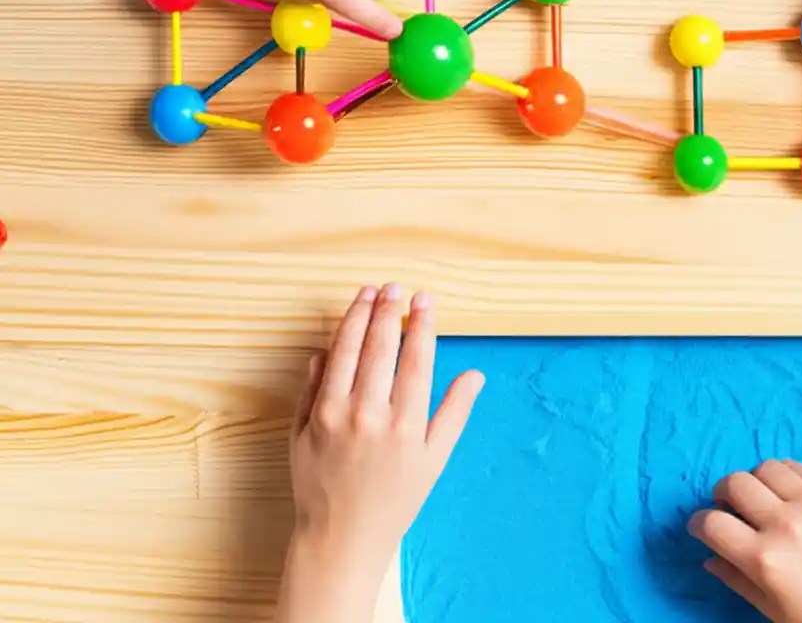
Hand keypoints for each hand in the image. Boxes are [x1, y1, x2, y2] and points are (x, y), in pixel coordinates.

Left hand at [275, 284, 483, 622]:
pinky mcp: (304, 425)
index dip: (421, 324)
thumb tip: (474, 375)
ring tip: (366, 295)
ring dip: (356, 319)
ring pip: (344, 354)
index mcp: (405, 425)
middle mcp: (368, 416)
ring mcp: (332, 418)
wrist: (342, 537)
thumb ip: (453, 413)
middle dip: (388, 311)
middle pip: (380, 348)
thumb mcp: (435, 460)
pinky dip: (326, 354)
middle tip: (394, 287)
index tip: (424, 299)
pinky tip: (335, 335)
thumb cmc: (395, 501)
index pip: (416, 359)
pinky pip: (315, 379)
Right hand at [688, 459, 801, 622]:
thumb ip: (735, 578)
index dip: (699, 523)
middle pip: (733, 484)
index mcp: (765, 559)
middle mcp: (787, 524)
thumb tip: (708, 557)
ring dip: (755, 482)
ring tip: (762, 499)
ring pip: (765, 467)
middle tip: (731, 509)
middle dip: (723, 495)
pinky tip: (789, 494)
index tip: (703, 527)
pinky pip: (799, 466)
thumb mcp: (771, 609)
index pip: (711, 523)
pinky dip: (787, 476)